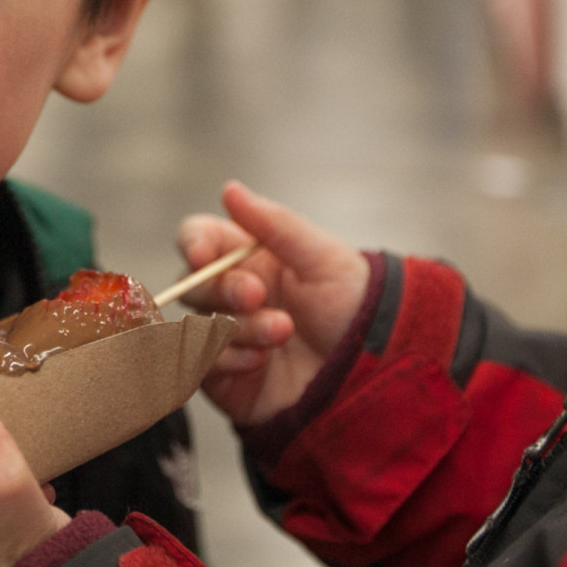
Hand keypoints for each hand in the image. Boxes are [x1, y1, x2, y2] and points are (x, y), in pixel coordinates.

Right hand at [176, 181, 369, 426]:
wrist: (374, 369)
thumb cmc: (355, 307)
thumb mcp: (324, 259)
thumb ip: (275, 224)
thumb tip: (230, 189)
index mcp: (250, 257)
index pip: (199, 239)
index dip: (192, 244)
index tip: (202, 255)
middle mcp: (232, 295)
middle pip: (191, 283)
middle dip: (222, 288)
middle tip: (258, 295)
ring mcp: (226, 335)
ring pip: (197, 324)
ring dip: (236, 327)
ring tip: (282, 331)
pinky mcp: (224, 377)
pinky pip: (199, 365)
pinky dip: (227, 360)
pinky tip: (261, 362)